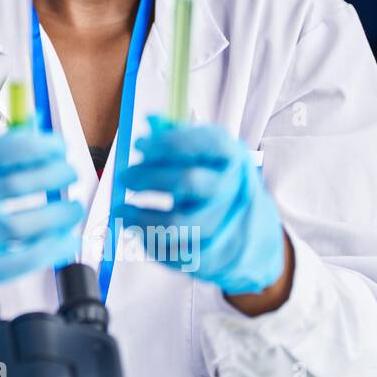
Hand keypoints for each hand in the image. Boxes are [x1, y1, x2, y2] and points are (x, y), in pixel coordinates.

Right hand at [0, 129, 84, 313]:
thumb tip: (39, 128)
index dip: (36, 146)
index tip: (58, 147)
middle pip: (12, 186)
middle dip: (53, 176)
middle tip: (69, 174)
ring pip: (19, 226)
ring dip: (57, 215)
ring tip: (72, 208)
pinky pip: (19, 261)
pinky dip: (49, 250)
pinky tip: (65, 240)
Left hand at [116, 116, 284, 295]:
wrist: (255, 233)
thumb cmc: (218, 183)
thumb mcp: (209, 153)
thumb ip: (179, 136)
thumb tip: (150, 120)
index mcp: (231, 157)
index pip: (204, 144)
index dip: (167, 143)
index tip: (139, 145)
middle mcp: (233, 190)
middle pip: (188, 182)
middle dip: (149, 178)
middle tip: (125, 176)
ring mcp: (226, 225)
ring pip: (179, 224)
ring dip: (142, 217)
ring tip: (122, 209)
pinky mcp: (215, 256)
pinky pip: (176, 253)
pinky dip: (150, 241)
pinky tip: (137, 230)